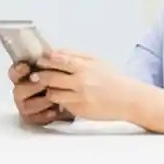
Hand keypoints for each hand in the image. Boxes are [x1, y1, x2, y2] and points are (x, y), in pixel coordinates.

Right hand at [8, 62, 71, 125]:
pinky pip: (35, 119)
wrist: (75, 99)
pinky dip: (45, 115)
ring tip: (53, 99)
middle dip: (31, 87)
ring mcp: (26, 106)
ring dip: (40, 101)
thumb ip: (51, 61)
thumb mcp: (59, 67)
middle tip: (44, 84)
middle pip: (18, 90)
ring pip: (26, 106)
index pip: (14, 72)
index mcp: (24, 77)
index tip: (26, 67)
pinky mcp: (33, 119)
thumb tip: (48, 54)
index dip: (18, 70)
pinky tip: (55, 111)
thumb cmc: (63, 81)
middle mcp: (22, 91)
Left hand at [29, 50, 152, 121]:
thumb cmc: (113, 78)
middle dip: (39, 76)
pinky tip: (61, 98)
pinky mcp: (80, 111)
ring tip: (49, 88)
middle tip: (34, 76)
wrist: (129, 99)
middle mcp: (80, 82)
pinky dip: (59, 101)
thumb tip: (55, 52)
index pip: (57, 60)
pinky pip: (62, 105)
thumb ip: (75, 55)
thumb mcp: (96, 61)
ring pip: (52, 93)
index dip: (44, 60)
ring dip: (48, 90)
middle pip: (50, 77)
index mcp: (84, 66)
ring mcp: (79, 97)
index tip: (39, 61)